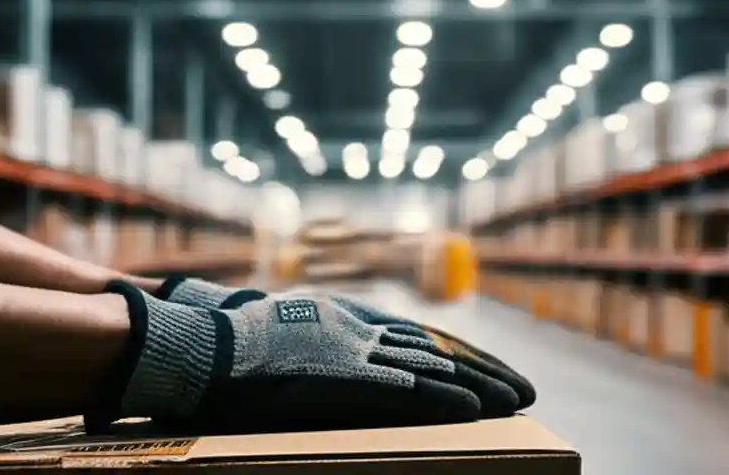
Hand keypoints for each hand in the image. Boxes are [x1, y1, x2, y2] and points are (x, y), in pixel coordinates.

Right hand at [156, 277, 533, 415]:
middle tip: (526, 390)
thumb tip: (334, 357)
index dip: (460, 354)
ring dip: (478, 386)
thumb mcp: (283, 331)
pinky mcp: (343, 379)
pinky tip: (473, 410)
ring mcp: (353, 352)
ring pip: (431, 368)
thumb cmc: (230, 347)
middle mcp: (359, 329)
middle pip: (437, 349)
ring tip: (516, 402)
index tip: (492, 369)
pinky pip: (402, 389)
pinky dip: (441, 399)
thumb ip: (316, 339)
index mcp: (346, 318)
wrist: (202, 347)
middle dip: (485, 370)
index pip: (419, 335)